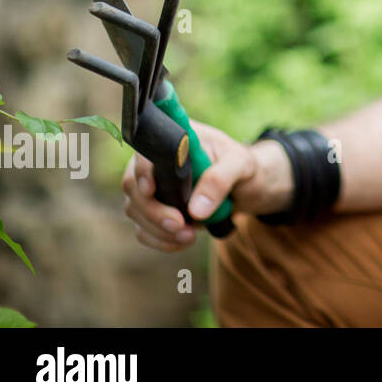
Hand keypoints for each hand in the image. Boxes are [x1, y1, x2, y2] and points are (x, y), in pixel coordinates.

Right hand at [120, 120, 292, 251]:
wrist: (248, 187)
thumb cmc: (243, 166)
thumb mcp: (241, 164)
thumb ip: (219, 179)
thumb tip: (195, 209)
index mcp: (174, 140)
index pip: (146, 152)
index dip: (142, 171)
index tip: (150, 190)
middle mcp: (156, 162)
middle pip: (133, 185)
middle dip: (153, 210)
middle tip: (178, 224)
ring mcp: (153, 188)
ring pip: (135, 210)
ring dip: (158, 228)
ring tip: (189, 236)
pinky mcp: (156, 211)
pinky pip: (144, 229)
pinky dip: (161, 240)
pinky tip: (183, 241)